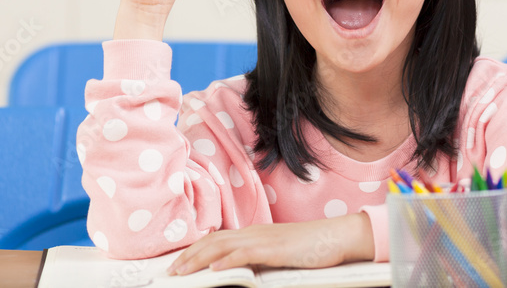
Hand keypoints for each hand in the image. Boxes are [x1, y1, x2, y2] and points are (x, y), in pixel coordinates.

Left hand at [166, 214, 374, 275]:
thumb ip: (259, 259)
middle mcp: (255, 233)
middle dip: (188, 256)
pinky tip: (215, 270)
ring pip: (223, 246)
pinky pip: (247, 254)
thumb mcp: (280, 254)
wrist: (338, 236)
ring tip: (181, 272)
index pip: (217, 240)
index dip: (195, 250)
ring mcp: (265, 239)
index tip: (178, 264)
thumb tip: (238, 271)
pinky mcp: (275, 249)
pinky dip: (228, 261)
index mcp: (255, 234)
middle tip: (169, 272)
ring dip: (198, 259)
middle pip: (213, 241)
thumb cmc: (312, 248)